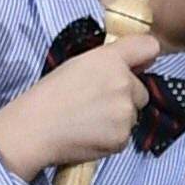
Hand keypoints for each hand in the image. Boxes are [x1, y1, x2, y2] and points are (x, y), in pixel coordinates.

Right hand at [0, 29, 160, 179]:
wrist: (34, 128)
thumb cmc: (50, 93)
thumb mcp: (78, 64)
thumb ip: (110, 61)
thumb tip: (141, 63)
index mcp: (110, 59)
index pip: (149, 47)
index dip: (144, 56)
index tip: (136, 65)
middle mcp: (124, 83)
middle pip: (141, 90)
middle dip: (125, 96)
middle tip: (95, 102)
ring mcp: (126, 113)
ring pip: (132, 115)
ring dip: (117, 117)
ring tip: (88, 119)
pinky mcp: (122, 138)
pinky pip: (124, 135)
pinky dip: (111, 136)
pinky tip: (89, 133)